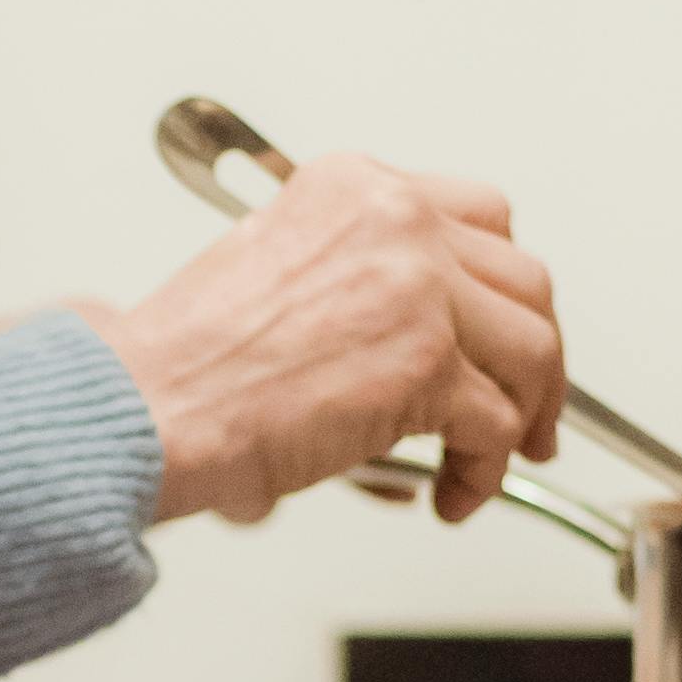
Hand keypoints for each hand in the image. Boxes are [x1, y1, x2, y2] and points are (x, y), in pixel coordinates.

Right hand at [91, 152, 567, 531]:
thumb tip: (416, 331)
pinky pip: (497, 425)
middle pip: (524, 281)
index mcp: (356, 188)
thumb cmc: (185, 361)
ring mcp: (418, 288)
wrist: (146, 407)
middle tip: (526, 404)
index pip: (479, 217)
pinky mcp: (427, 364)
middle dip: (535, 354)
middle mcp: (396, 220)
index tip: (501, 330)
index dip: (501, 287)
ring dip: (526, 413)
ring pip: (533, 349)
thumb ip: (354, 276)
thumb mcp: (274, 266)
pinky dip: (487, 471)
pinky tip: (454, 493)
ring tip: (499, 456)